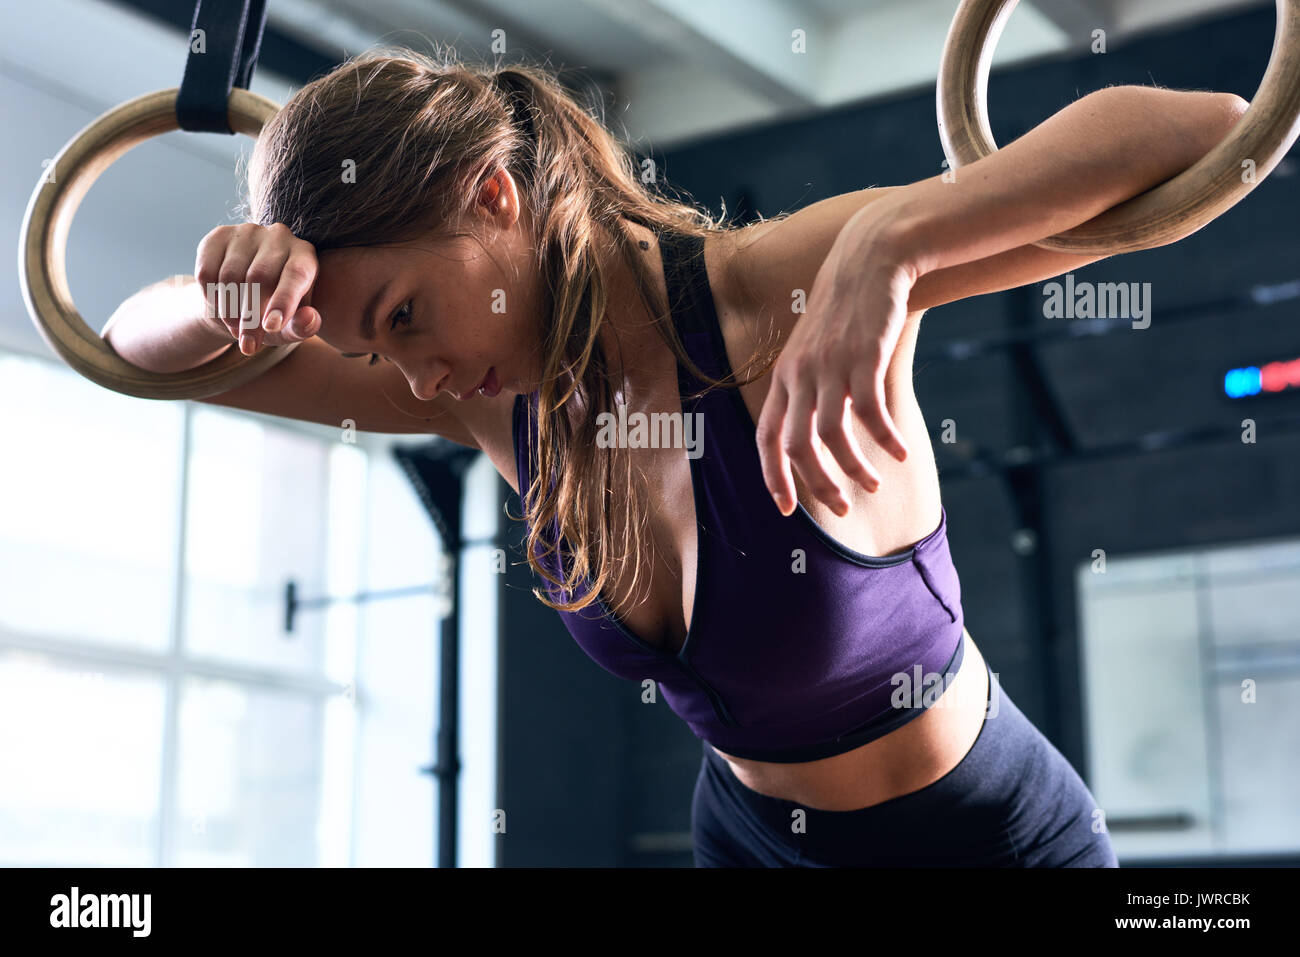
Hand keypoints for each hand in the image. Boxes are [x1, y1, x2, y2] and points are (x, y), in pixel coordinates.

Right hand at [195, 222, 321, 354]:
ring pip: (230, 275)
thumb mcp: (292, 325)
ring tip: (235, 329)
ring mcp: (248, 232)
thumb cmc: (278, 313)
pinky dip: (210, 298)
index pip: (296, 275)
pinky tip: (220, 308)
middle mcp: (279, 236)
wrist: (244, 297)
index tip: (271, 328)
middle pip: (260, 277)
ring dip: (229, 311)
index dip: (283, 301)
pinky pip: (207, 271)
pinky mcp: (219, 235)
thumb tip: (309, 318)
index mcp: (305, 255)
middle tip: (249, 346)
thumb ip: (304, 326)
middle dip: (251, 318)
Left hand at [755, 210, 916, 516]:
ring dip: (854, 469)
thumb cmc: (847, 312)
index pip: (767, 438)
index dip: (774, 477)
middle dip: (818, 485)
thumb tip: (817, 439)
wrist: (870, 258)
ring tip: (875, 483)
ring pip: (832, 436)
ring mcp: (829, 366)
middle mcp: (799, 375)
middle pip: (797, 447)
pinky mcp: (862, 357)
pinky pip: (870, 413)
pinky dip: (885, 439)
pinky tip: (900, 454)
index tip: (787, 509)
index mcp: (784, 378)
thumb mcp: (814, 350)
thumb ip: (810, 389)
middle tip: (843, 508)